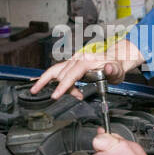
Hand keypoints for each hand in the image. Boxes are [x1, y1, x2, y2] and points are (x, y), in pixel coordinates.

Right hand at [30, 37, 144, 99]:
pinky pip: (57, 69)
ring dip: (45, 80)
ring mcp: (74, 60)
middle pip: (63, 74)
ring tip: (34, 89)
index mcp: (87, 60)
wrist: (117, 58)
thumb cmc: (116, 65)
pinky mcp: (72, 63)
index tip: (56, 95)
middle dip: (63, 89)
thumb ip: (113, 70)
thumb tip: (109, 67)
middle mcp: (78, 58)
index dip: (63, 85)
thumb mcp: (118, 70)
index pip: (71, 73)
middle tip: (72, 97)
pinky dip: (47, 76)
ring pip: (56, 70)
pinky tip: (39, 81)